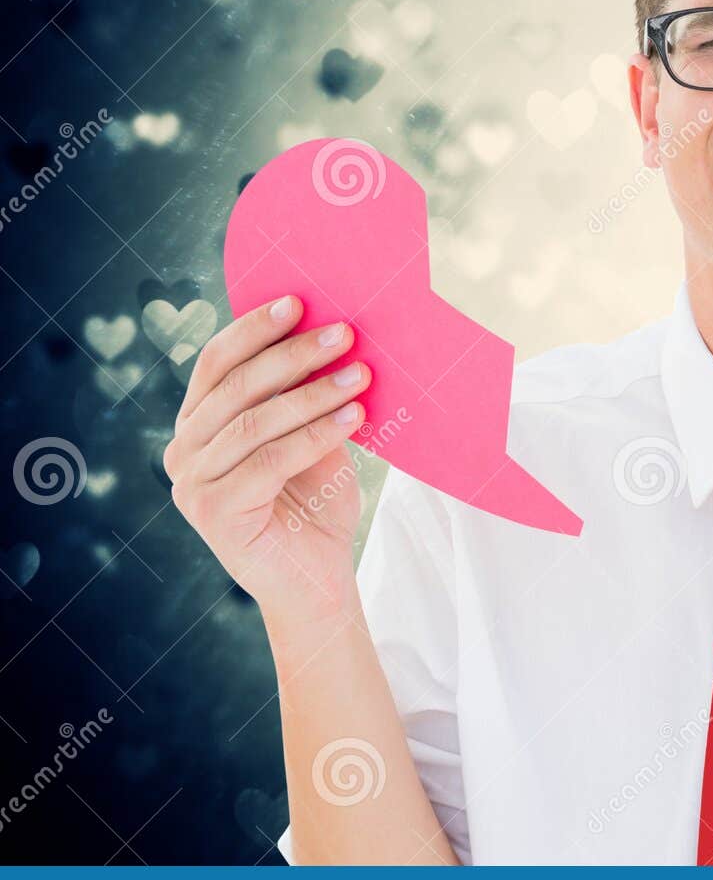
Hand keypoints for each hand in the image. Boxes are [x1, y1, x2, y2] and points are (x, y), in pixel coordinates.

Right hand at [164, 295, 372, 629]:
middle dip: (293, 355)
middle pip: (235, 387)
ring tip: (361, 373)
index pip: (216, 363)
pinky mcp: (213, 514)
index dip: (254, 329)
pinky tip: (354, 416)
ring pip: (254, 423)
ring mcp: (191, 484)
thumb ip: (307, 395)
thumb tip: (336, 334)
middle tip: (344, 332)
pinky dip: (317, 433)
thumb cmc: (316, 504)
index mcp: (199, 423)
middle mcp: (184, 450)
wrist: (318, 579)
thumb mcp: (313, 437)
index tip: (299, 301)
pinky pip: (270, 460)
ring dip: (313, 393)